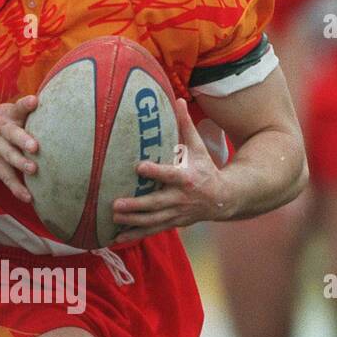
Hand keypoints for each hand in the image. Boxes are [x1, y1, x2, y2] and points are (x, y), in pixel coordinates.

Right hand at [0, 95, 38, 201]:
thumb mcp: (5, 113)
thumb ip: (25, 114)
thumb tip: (57, 113)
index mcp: (8, 115)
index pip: (18, 108)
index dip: (25, 105)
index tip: (34, 101)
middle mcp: (1, 130)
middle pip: (13, 134)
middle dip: (23, 140)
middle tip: (35, 146)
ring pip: (9, 156)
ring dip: (21, 163)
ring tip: (33, 170)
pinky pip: (6, 176)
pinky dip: (16, 188)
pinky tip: (27, 197)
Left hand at [111, 97, 230, 243]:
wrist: (223, 199)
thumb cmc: (206, 169)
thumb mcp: (199, 148)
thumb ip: (186, 126)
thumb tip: (178, 99)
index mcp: (187, 178)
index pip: (170, 175)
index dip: (156, 172)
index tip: (139, 167)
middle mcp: (181, 198)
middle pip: (156, 203)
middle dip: (136, 205)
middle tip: (116, 204)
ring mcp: (176, 214)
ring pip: (152, 220)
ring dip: (132, 221)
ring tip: (113, 217)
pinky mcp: (172, 223)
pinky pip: (152, 231)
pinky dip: (135, 235)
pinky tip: (117, 238)